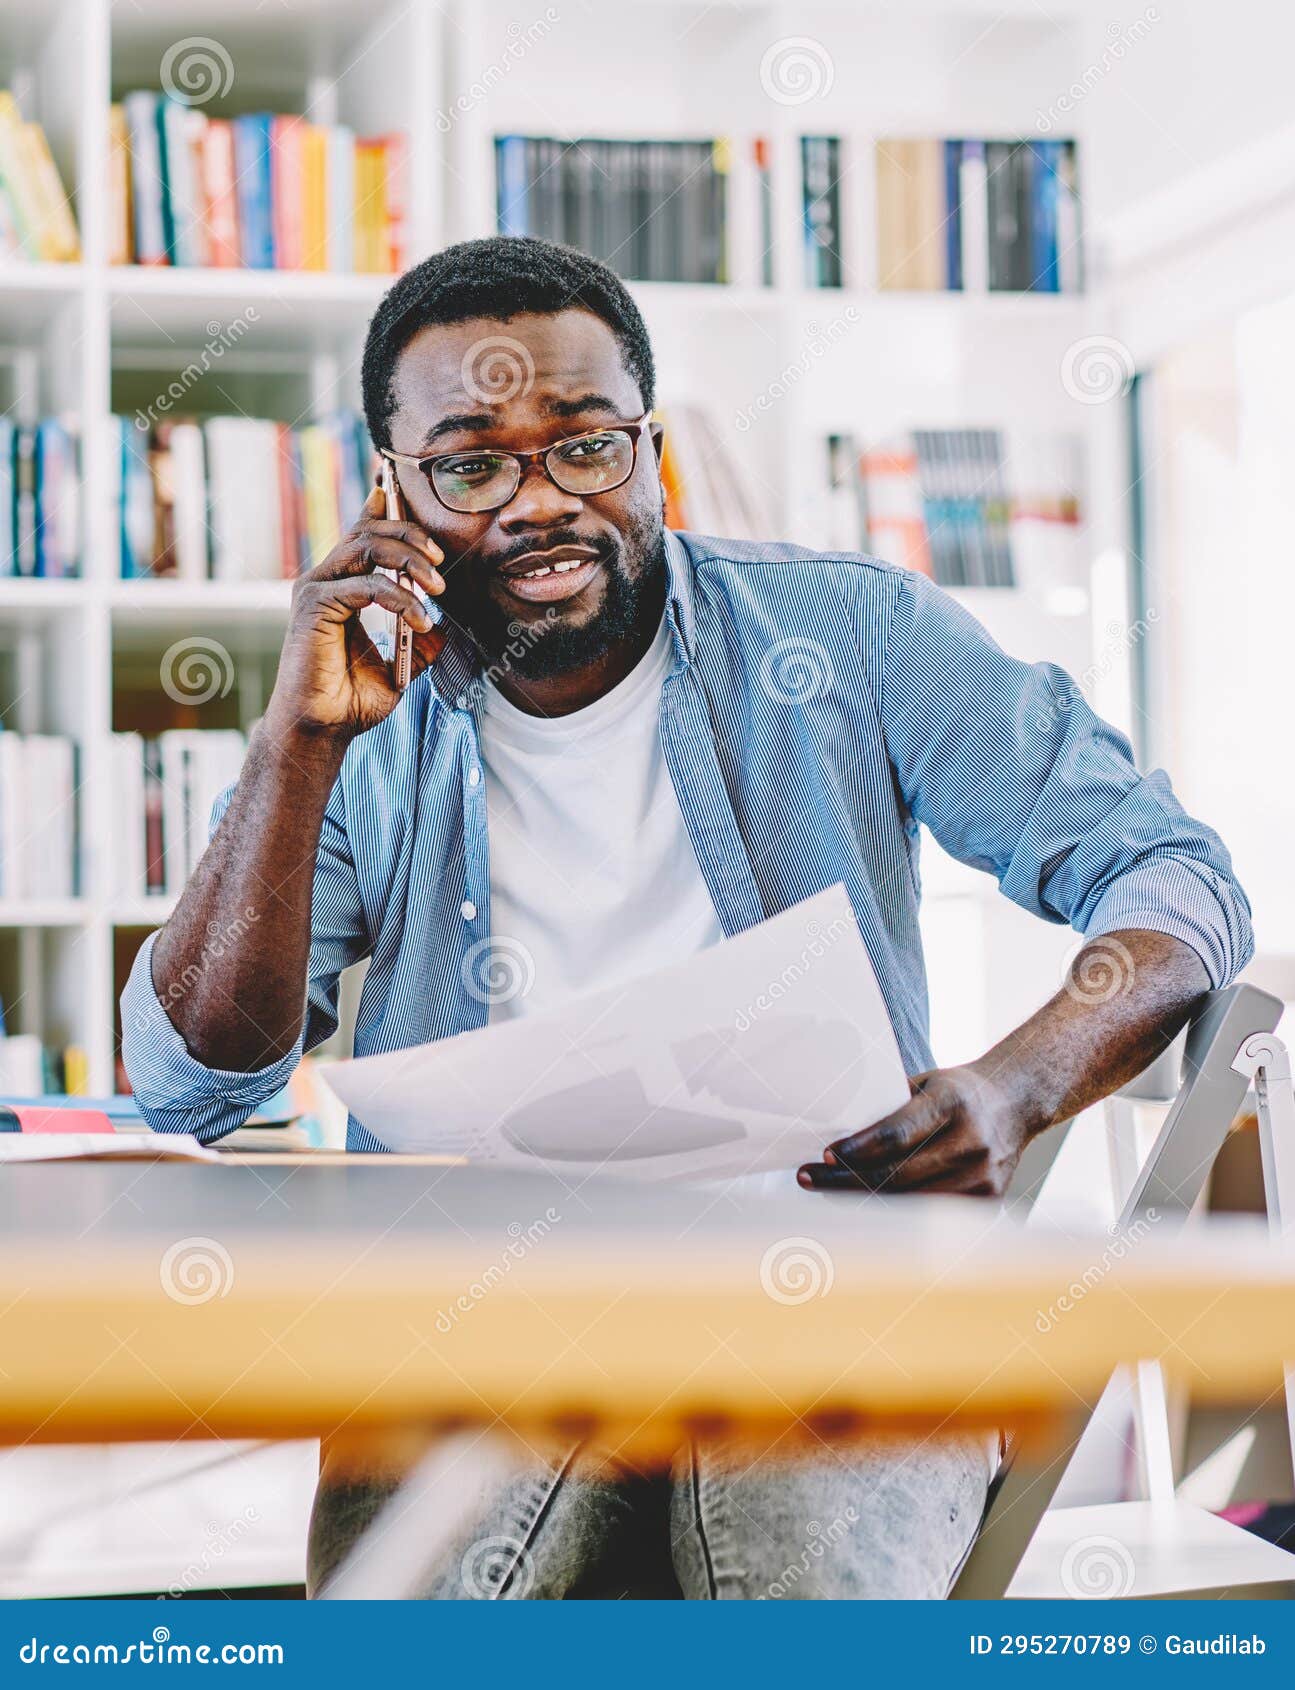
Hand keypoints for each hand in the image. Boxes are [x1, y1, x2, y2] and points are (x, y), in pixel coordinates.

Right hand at [266, 486, 447, 739]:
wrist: (323, 730)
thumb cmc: (352, 701)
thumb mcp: (400, 665)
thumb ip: (417, 639)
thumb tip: (442, 625)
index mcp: (342, 586)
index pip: (361, 533)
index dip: (380, 506)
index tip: (397, 486)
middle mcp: (325, 580)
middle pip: (369, 530)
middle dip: (411, 535)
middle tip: (440, 562)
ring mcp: (316, 589)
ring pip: (367, 546)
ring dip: (410, 560)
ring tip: (437, 589)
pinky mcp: (314, 605)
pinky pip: (366, 585)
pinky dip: (400, 598)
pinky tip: (420, 619)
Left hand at [796, 1061, 1037, 1196]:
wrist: (1015, 1103)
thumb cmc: (957, 1092)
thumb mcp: (927, 1083)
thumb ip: (890, 1106)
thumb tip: (834, 1128)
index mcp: (953, 1102)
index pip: (897, 1132)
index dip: (858, 1147)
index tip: (824, 1154)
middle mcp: (971, 1140)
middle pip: (898, 1173)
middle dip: (846, 1178)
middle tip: (808, 1177)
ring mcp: (982, 1175)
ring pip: (909, 1200)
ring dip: (862, 1199)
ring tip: (826, 1191)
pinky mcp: (987, 1201)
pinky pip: (928, 1213)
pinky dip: (893, 1211)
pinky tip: (863, 1204)